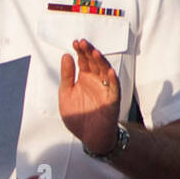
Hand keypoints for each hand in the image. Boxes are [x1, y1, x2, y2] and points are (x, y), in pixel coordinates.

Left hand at [58, 38, 120, 153]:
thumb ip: (66, 75)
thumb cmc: (78, 115)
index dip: (80, 51)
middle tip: (83, 43)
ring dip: (101, 62)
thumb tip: (66, 56)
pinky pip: (114, 88)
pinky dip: (113, 80)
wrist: (88, 136)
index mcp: (84, 78)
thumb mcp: (65, 93)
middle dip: (89, 53)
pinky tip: (109, 72)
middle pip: (94, 63)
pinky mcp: (112, 100)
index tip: (75, 42)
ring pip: (105, 72)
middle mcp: (96, 81)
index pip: (84, 61)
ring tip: (95, 53)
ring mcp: (105, 89)